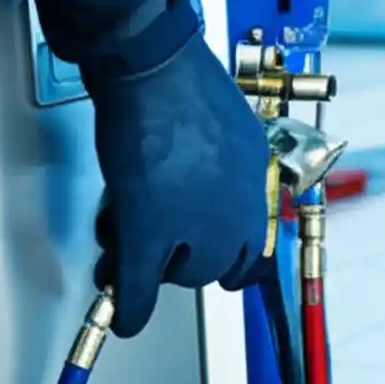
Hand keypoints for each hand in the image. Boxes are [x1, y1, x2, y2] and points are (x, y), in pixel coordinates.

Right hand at [89, 33, 267, 337]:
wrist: (154, 67)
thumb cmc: (187, 84)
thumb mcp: (235, 130)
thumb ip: (231, 168)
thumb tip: (218, 184)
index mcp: (258, 188)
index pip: (254, 248)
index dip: (226, 257)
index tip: (212, 260)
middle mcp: (237, 212)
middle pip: (215, 265)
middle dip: (183, 259)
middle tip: (158, 247)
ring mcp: (195, 224)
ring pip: (177, 274)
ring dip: (152, 268)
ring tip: (127, 245)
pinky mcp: (149, 227)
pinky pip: (140, 284)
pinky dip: (132, 304)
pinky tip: (126, 316)